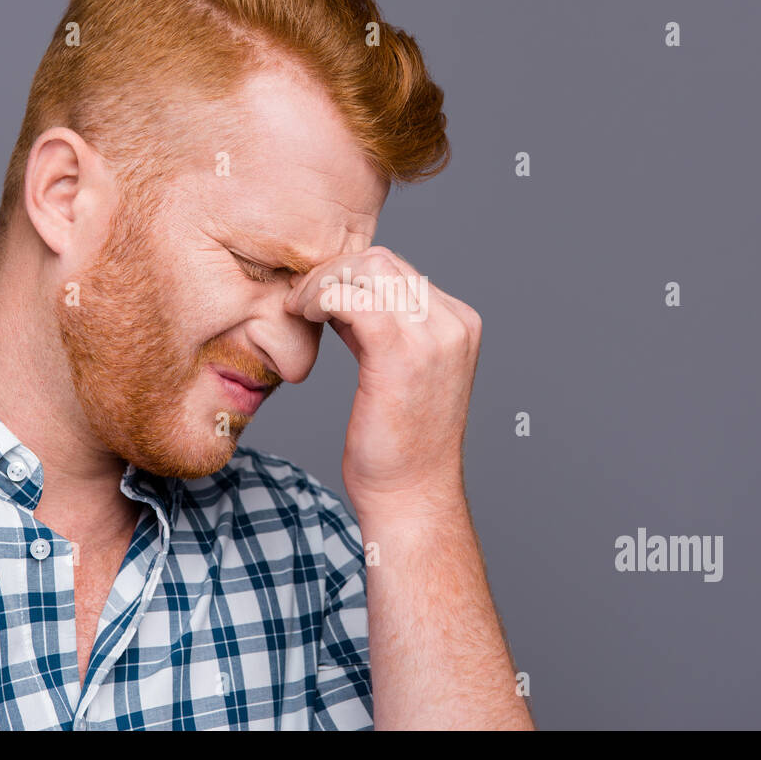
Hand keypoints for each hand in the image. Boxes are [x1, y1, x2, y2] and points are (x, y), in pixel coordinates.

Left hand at [282, 247, 480, 521]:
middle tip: (302, 302)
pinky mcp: (400, 353)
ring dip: (322, 284)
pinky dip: (320, 298)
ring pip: (366, 269)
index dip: (350, 275)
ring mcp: (432, 336)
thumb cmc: (399, 447)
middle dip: (333, 273)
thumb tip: (343, 291)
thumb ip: (380, 327)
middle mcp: (453, 324)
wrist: (411, 498)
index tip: (319, 300)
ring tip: (301, 311)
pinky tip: (305, 317)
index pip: (398, 267)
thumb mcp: (397, 373)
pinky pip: (350, 296)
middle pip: (382, 260)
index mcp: (459, 324)